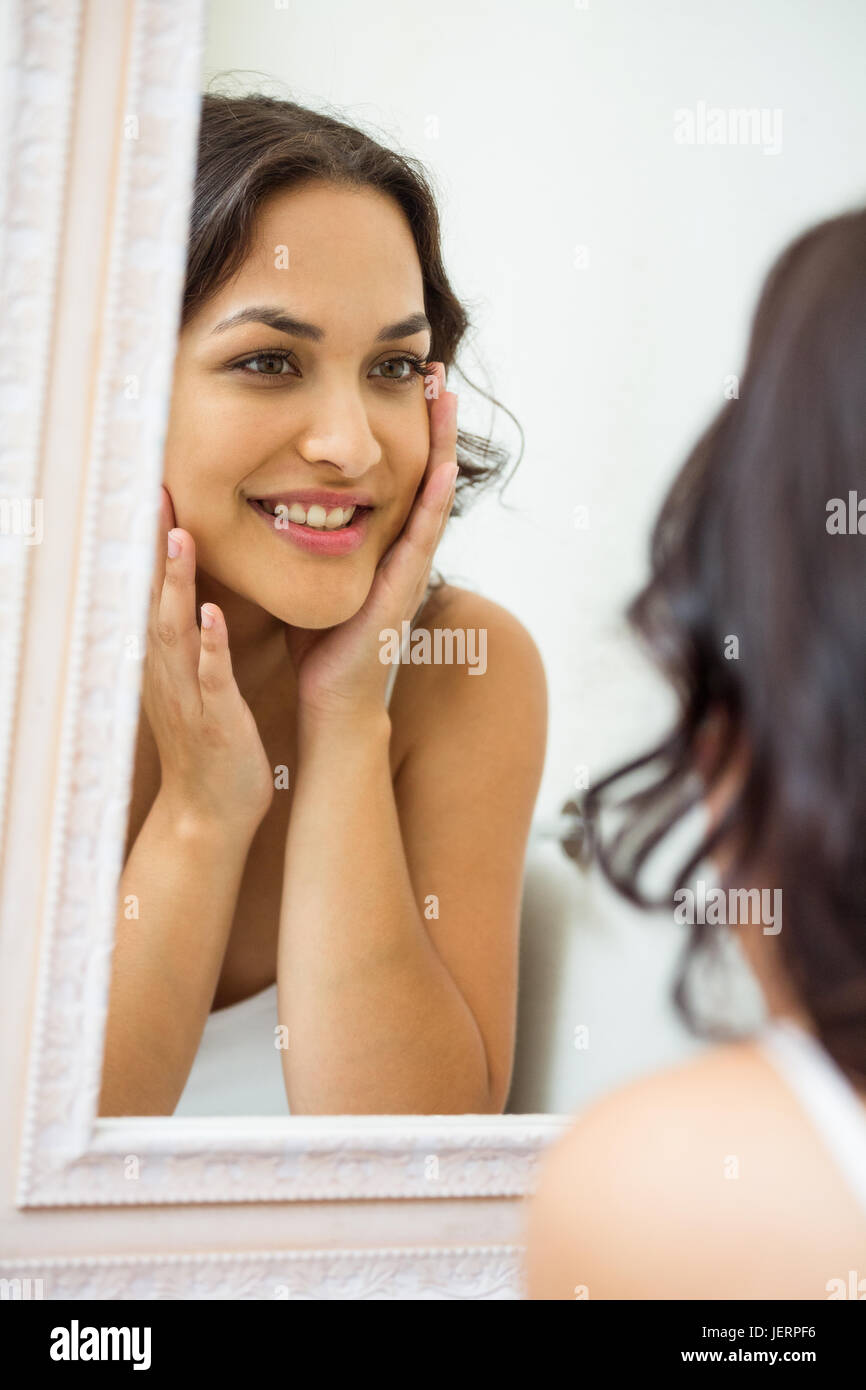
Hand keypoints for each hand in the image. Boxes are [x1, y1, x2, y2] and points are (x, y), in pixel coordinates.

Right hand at [143, 485, 274, 832]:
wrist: (209, 814)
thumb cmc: (211, 746)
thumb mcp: (196, 685)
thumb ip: (194, 643)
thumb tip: (198, 599)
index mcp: (166, 661)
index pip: (152, 592)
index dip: (151, 545)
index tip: (154, 495)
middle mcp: (167, 671)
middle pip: (152, 598)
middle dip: (153, 547)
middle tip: (154, 494)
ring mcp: (189, 694)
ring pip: (175, 630)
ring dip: (175, 585)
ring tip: (179, 538)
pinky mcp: (215, 718)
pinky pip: (210, 677)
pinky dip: (209, 645)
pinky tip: (211, 615)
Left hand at [283, 362, 458, 723]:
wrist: (334, 705)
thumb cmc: (320, 648)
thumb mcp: (311, 578)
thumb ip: (304, 542)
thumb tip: (274, 498)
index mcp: (383, 547)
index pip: (398, 475)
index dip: (404, 429)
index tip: (403, 381)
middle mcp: (402, 553)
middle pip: (424, 474)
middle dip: (432, 422)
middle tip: (435, 370)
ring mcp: (407, 573)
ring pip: (432, 496)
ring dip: (442, 445)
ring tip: (447, 397)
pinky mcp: (401, 594)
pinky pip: (421, 541)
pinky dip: (434, 502)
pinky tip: (442, 467)